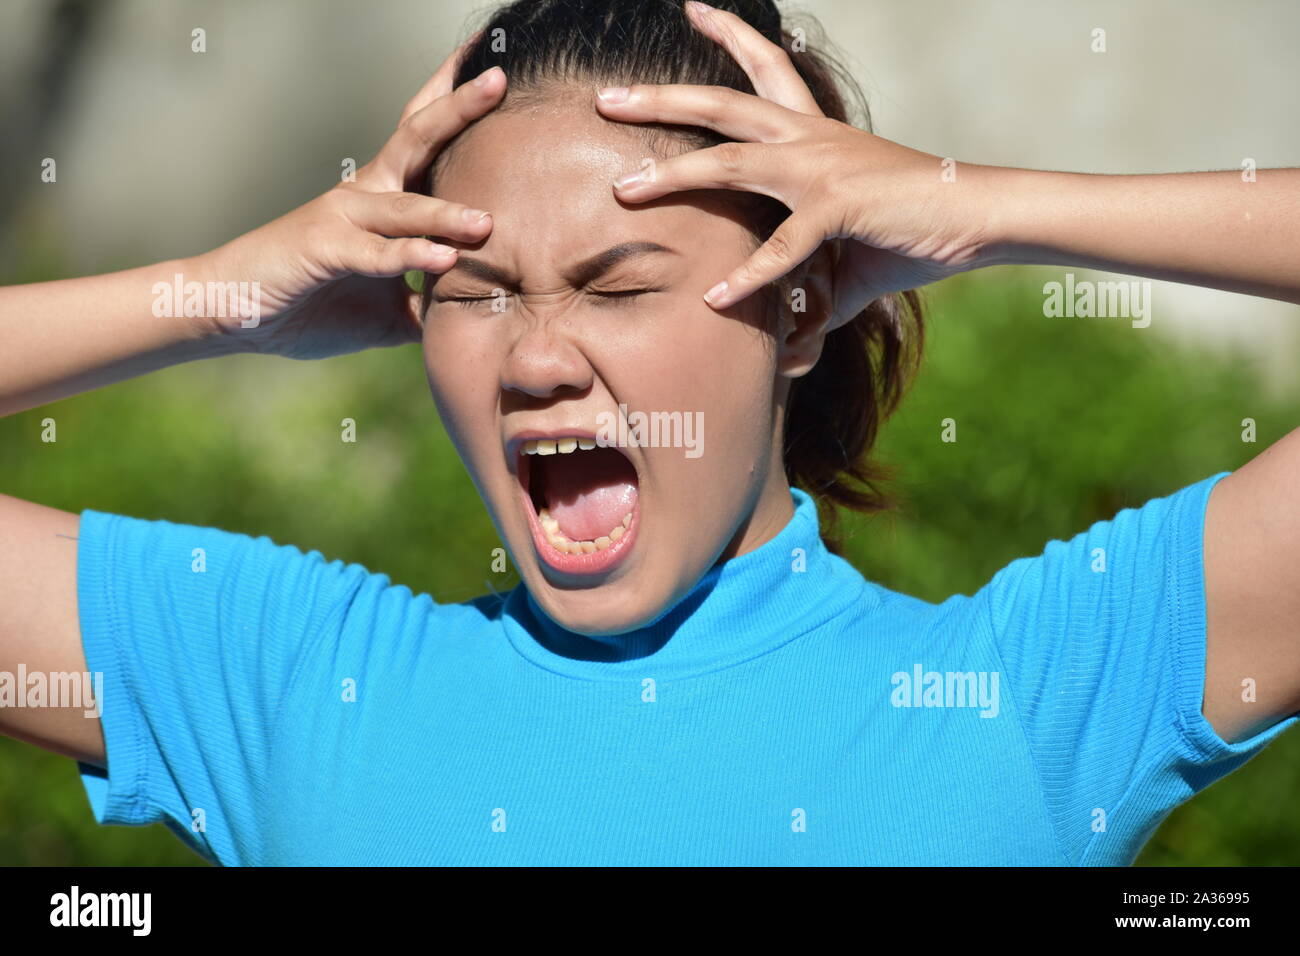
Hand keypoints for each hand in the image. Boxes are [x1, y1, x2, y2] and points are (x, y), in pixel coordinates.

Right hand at [193, 39, 503, 358]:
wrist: (233, 308)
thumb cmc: (312, 302)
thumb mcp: (389, 311)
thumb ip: (431, 306)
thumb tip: (477, 321)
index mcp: (385, 196)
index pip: (428, 140)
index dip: (459, 103)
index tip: (499, 70)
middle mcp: (366, 192)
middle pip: (418, 138)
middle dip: (459, 107)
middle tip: (499, 76)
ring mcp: (342, 215)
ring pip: (403, 206)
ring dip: (445, 213)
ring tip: (487, 222)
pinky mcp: (322, 247)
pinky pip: (373, 252)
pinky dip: (408, 255)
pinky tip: (442, 259)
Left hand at [594, 1, 992, 328]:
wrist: (978, 215)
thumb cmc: (916, 228)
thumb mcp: (847, 255)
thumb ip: (809, 285)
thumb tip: (791, 333)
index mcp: (815, 132)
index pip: (766, 69)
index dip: (731, 37)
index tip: (695, 11)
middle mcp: (810, 137)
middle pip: (721, 103)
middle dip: (660, 98)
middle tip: (606, 97)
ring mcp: (821, 166)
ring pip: (730, 159)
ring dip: (671, 174)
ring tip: (622, 190)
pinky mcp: (839, 206)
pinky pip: (782, 246)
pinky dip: (749, 276)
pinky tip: (715, 299)